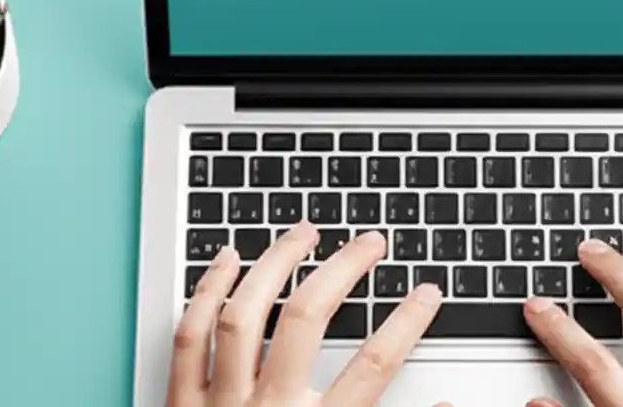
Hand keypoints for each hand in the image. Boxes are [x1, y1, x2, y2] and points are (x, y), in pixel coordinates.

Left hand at [168, 221, 443, 406]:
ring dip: (276, 263)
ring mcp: (219, 405)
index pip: (372, 366)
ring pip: (245, 314)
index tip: (426, 292)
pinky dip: (207, 290)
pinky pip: (190, 335)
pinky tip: (228, 259)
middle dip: (344, 270)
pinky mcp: (179, 406)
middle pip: (306, 320)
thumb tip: (442, 406)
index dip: (406, 322)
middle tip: (371, 242)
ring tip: (305, 233)